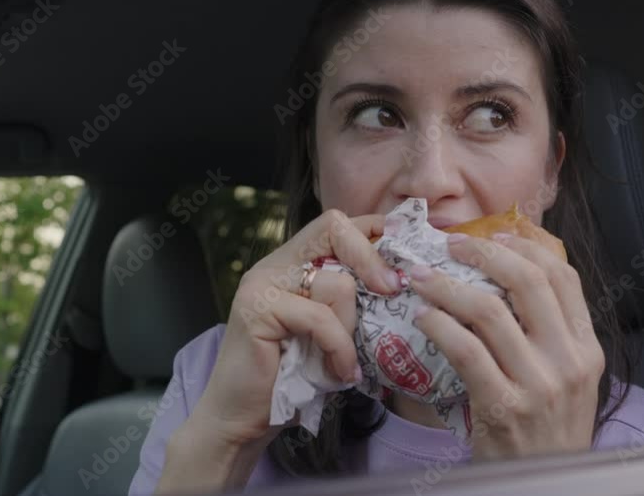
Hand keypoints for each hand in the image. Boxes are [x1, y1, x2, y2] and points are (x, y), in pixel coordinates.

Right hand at [188, 209, 401, 450]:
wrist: (241, 419)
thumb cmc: (290, 380)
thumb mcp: (330, 333)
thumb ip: (350, 303)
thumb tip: (401, 284)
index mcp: (292, 263)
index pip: (337, 224)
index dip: (374, 231)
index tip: (402, 259)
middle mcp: (275, 265)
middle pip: (334, 227)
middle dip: (372, 258)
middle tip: (394, 289)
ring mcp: (263, 284)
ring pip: (337, 283)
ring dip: (351, 329)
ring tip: (345, 363)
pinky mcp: (258, 310)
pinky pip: (320, 318)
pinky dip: (339, 349)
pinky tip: (340, 374)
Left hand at [408, 232, 603, 460]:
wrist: (546, 485)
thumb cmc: (546, 429)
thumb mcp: (566, 378)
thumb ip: (548, 333)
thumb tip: (506, 275)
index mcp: (587, 348)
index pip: (564, 278)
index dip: (526, 247)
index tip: (496, 234)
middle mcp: (568, 362)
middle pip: (528, 282)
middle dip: (484, 252)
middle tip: (451, 245)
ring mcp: (537, 385)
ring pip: (489, 311)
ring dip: (446, 285)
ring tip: (421, 278)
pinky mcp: (502, 407)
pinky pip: (465, 350)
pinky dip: (439, 324)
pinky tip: (423, 317)